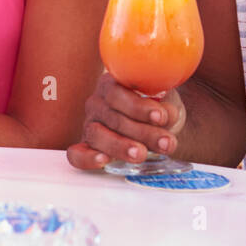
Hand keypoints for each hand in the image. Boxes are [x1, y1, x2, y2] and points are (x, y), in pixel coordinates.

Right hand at [66, 75, 185, 168]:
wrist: (155, 128)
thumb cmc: (158, 110)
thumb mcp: (167, 105)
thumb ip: (167, 109)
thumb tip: (166, 115)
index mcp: (113, 84)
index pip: (118, 93)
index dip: (138, 106)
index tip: (160, 117)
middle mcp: (97, 102)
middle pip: (113, 117)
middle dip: (141, 132)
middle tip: (163, 142)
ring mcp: (90, 125)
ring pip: (97, 134)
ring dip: (121, 147)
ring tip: (142, 154)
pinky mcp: (86, 147)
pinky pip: (77, 154)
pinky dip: (88, 158)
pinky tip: (104, 161)